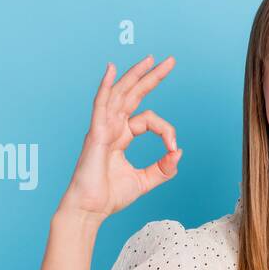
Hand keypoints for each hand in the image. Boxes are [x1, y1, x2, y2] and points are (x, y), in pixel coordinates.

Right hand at [57, 55, 181, 222]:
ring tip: (150, 60)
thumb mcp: (145, 181)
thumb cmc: (109, 196)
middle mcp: (111, 127)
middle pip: (133, 95)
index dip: (166, 131)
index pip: (149, 119)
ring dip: (135, 75)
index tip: (173, 148)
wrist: (90, 210)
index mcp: (121, 136)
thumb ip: (163, 168)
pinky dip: (106, 86)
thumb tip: (179, 152)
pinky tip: (112, 69)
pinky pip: (101, 105)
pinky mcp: (95, 134)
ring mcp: (102, 128)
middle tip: (170, 61)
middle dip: (151, 77)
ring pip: (120, 94)